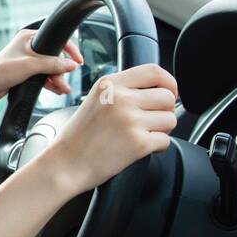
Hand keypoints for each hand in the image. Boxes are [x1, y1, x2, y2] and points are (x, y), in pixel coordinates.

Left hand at [0, 29, 82, 111]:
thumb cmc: (1, 71)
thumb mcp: (31, 65)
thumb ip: (53, 64)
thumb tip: (71, 65)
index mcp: (28, 37)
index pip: (55, 40)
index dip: (69, 50)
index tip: (78, 61)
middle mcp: (28, 46)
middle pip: (53, 56)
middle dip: (61, 70)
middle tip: (65, 81)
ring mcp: (26, 60)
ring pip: (49, 68)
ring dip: (57, 78)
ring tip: (63, 89)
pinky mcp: (24, 72)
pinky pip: (43, 76)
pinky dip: (50, 82)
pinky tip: (56, 90)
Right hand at [41, 63, 179, 194]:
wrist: (65, 164)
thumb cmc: (79, 137)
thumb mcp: (96, 100)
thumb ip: (122, 90)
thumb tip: (159, 89)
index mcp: (110, 84)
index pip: (154, 71)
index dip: (168, 83)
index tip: (169, 94)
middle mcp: (121, 98)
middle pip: (167, 97)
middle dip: (165, 111)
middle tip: (151, 122)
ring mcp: (130, 120)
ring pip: (170, 119)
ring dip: (162, 130)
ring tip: (142, 136)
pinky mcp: (138, 143)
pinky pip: (165, 141)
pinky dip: (157, 147)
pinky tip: (139, 149)